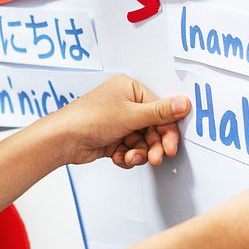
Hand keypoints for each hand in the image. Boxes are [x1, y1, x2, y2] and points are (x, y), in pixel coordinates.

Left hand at [47, 74, 190, 167]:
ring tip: (131, 157)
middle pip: (153, 128)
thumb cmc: (90, 119)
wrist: (63, 139)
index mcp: (130, 89)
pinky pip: (130, 149)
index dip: (167, 131)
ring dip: (140, 153)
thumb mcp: (130, 115)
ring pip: (142, 142)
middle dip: (154, 145)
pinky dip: (127, 156)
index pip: (160, 110)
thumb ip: (160, 112)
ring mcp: (119, 121)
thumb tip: (185, 102)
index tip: (170, 147)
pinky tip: (119, 157)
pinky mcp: (113, 138)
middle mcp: (125, 103)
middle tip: (156, 158)